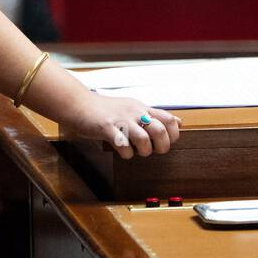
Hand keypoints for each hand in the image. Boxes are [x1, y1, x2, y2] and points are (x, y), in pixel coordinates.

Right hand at [63, 91, 181, 158]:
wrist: (79, 104)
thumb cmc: (106, 109)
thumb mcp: (134, 107)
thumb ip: (155, 115)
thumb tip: (178, 122)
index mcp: (143, 108)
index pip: (170, 120)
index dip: (173, 135)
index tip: (165, 143)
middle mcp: (135, 112)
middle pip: (161, 130)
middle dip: (161, 146)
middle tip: (153, 150)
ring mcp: (121, 120)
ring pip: (144, 139)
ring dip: (144, 151)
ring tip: (137, 151)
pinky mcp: (107, 127)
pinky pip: (122, 144)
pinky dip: (126, 153)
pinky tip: (122, 151)